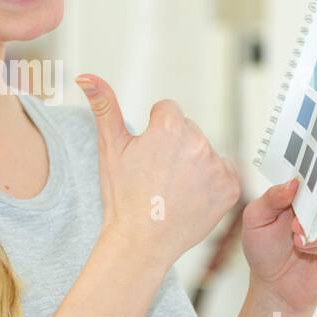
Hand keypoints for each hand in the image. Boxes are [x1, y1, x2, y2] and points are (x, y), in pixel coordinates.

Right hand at [77, 73, 240, 269]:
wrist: (141, 241)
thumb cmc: (123, 196)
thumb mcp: (110, 148)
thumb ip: (104, 106)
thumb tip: (86, 75)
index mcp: (169, 126)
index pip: (167, 110)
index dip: (153, 132)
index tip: (146, 157)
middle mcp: (198, 141)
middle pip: (187, 130)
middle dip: (174, 147)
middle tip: (156, 176)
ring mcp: (216, 165)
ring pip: (204, 151)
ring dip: (192, 164)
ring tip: (172, 189)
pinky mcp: (230, 186)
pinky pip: (222, 173)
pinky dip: (210, 184)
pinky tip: (190, 197)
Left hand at [240, 179, 316, 314]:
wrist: (273, 285)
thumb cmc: (265, 249)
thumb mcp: (256, 220)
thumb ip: (271, 198)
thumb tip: (293, 183)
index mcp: (307, 194)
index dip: (313, 180)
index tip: (301, 187)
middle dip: (316, 211)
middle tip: (294, 226)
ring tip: (298, 243)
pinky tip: (310, 252)